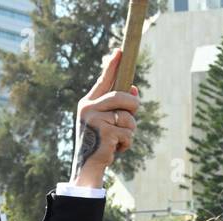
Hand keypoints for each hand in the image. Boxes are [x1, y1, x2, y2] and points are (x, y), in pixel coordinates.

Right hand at [70, 48, 139, 188]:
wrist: (87, 167)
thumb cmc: (98, 143)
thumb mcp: (106, 122)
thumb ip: (118, 107)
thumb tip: (135, 90)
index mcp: (87, 103)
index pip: (103, 80)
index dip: (112, 66)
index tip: (120, 50)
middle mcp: (89, 108)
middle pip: (121, 96)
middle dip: (133, 106)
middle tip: (133, 115)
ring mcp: (95, 120)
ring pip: (128, 117)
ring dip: (129, 131)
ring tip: (118, 140)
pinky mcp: (105, 132)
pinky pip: (127, 132)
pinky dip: (126, 143)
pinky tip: (115, 149)